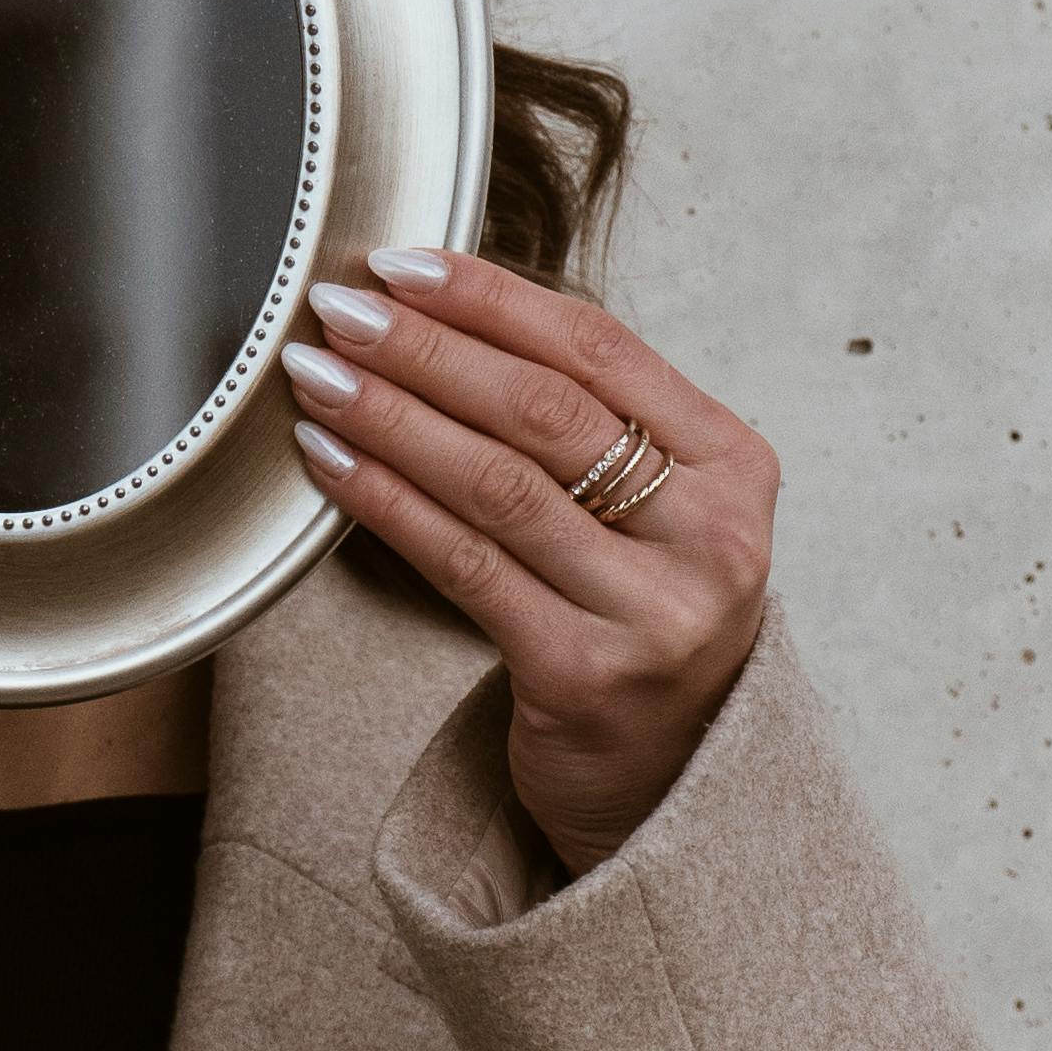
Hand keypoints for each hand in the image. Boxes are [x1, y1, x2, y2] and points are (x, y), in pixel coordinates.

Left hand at [278, 247, 777, 870]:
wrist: (668, 786)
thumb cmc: (642, 626)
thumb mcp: (658, 514)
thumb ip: (596, 425)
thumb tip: (446, 313)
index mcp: (734, 467)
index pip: (600, 349)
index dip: (492, 297)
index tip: (402, 264)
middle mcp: (709, 535)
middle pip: (543, 410)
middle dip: (426, 347)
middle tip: (339, 309)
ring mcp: (651, 611)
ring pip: (496, 483)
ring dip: (391, 416)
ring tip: (316, 374)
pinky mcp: (582, 674)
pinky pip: (463, 564)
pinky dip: (386, 502)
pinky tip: (330, 461)